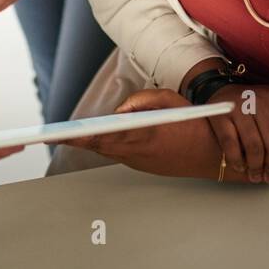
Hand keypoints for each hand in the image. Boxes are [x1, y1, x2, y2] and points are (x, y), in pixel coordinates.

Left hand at [70, 88, 248, 180]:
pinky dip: (104, 147)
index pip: (108, 135)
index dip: (84, 135)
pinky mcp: (144, 167)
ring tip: (66, 135)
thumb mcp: (173, 101)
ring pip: (108, 152)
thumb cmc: (196, 124)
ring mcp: (142, 163)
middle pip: (102, 146)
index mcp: (148, 134)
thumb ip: (143, 101)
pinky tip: (92, 140)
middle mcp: (141, 153)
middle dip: (77, 140)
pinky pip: (119, 155)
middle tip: (52, 134)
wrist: (215, 156)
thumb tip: (120, 111)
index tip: (65, 132)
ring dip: (89, 144)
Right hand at [206, 82, 268, 182]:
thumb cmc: (255, 101)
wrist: (221, 89)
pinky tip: (240, 167)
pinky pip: (231, 144)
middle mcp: (259, 102)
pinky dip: (236, 160)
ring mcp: (239, 108)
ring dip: (256, 167)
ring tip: (256, 176)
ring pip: (254, 147)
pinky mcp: (221, 116)